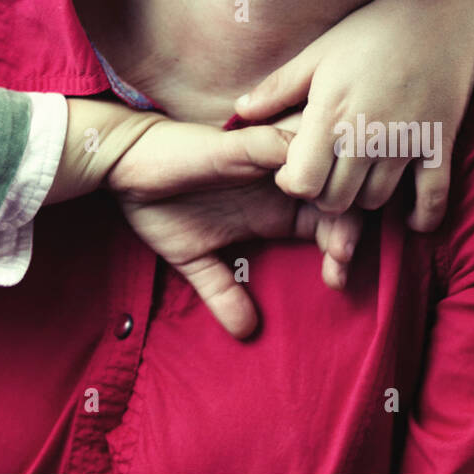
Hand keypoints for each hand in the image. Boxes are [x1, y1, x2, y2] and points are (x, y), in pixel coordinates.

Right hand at [107, 118, 362, 338]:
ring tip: (332, 240)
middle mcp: (279, 178)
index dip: (344, 247)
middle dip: (352, 227)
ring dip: (337, 199)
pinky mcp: (247, 139)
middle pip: (342, 192)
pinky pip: (289, 143)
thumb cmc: (158, 203)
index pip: (333, 218)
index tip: (335, 281)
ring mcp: (267, 156)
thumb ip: (222, 290)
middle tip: (340, 260)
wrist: (121, 165)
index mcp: (276, 205)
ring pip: (326, 166)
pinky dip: (303, 166)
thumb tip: (245, 333)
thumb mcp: (193, 257)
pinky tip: (299, 195)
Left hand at [234, 4, 473, 232]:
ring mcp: (405, 145)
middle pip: (335, 200)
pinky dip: (420, 217)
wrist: (436, 16)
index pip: (303, 184)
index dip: (292, 182)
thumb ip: (277, 89)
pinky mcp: (439, 146)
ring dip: (361, 197)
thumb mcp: (316, 55)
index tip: (294, 166)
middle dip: (322, 193)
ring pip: (375, 201)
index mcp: (331, 117)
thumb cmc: (369, 31)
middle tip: (323, 174)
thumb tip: (240, 110)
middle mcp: (367, 139)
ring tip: (356, 178)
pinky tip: (408, 217)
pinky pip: (432, 200)